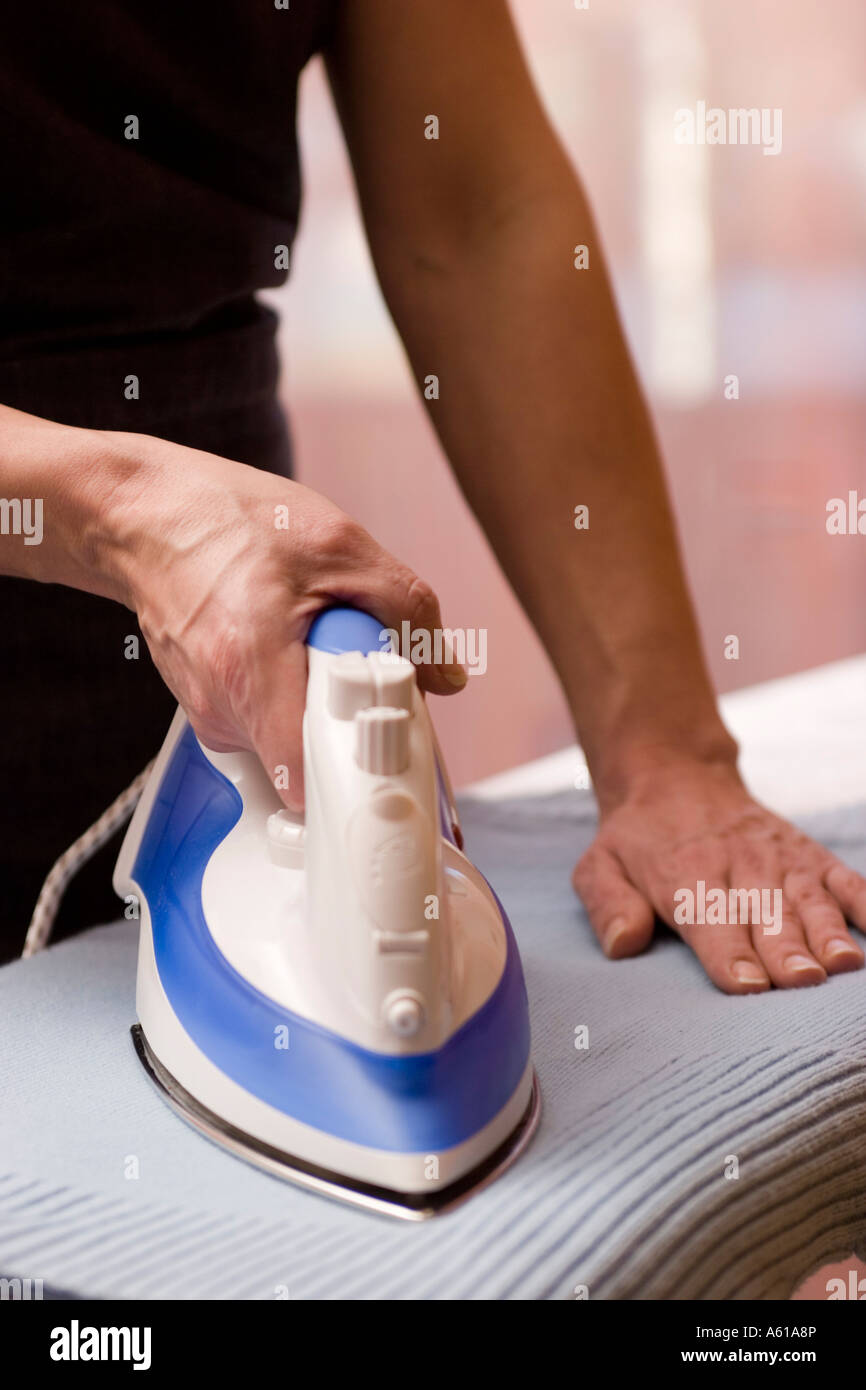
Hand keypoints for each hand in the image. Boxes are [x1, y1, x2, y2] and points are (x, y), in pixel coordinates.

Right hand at [102, 432, 466, 808]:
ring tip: (312, 641)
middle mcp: (220, 706)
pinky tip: (287, 646)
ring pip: (293, 744)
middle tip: (361, 667)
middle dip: (352, 723)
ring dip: (322, 704)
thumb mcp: (338, 544)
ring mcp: (209, 714)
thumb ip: (406, 609)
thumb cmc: (227, 520)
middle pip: (311, 762)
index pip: (306, 779)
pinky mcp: (208, 710)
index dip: (358, 775)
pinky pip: (271, 725)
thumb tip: (445, 674)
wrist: (147, 517)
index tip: (390, 752)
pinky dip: (294, 696)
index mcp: (250, 668)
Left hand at [573, 754, 865, 992]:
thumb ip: (608, 903)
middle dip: (785, 949)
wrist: (674, 776)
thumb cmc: (637, 840)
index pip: (709, 921)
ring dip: (827, 931)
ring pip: (807, 898)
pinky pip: (843, 877)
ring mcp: (778, 858)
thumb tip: (623, 943)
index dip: (729, 955)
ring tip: (843, 963)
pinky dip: (864, 900)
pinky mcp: (807, 853)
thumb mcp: (599, 864)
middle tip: (802, 980)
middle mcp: (737, 864)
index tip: (748, 986)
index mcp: (684, 874)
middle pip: (765, 915)